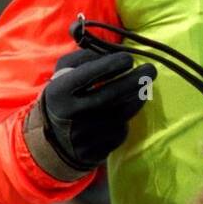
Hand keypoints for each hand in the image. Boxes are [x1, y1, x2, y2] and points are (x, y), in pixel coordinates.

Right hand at [39, 45, 155, 170]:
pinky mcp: (95, 152)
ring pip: (120, 114)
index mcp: (60, 92)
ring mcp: (84, 136)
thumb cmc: (64, 96)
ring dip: (137, 98)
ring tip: (144, 87)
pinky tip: (127, 110)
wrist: (52, 139)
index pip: (88, 75)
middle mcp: (72, 114)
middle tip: (150, 70)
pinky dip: (126, 119)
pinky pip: (119, 132)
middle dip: (134, 80)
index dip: (111, 64)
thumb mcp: (63, 73)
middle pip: (110, 95)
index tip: (128, 58)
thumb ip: (83, 56)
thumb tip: (112, 51)